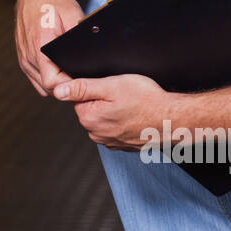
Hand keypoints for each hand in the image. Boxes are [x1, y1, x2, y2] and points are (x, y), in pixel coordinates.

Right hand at [14, 0, 84, 97]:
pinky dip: (48, 80)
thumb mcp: (73, 14)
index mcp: (39, 46)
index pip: (52, 82)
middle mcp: (28, 55)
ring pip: (42, 87)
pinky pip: (36, 80)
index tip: (81, 80)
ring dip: (57, 85)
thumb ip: (79, 36)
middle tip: (83, 78)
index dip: (69, 85)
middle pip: (48, 88)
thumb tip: (91, 54)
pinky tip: (59, 70)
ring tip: (71, 73)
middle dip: (66, 87)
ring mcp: (24, 59)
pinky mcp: (23, 59)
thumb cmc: (53, 2)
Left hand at [54, 73, 172, 150]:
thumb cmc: (147, 100)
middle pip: (90, 109)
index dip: (93, 88)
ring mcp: (110, 142)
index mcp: (89, 118)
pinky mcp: (122, 145)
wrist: (173, 120)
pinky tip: (135, 115)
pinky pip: (115, 129)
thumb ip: (81, 88)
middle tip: (123, 95)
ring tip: (131, 105)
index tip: (109, 87)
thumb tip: (58, 90)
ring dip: (113, 111)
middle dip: (103, 100)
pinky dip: (123, 121)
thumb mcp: (111, 85)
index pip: (78, 98)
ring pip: (103, 119)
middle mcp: (96, 134)